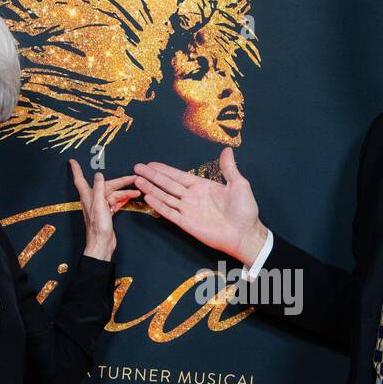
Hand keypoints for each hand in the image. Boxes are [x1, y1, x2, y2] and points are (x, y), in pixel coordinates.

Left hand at [69, 159, 138, 261]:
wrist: (102, 244)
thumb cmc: (97, 227)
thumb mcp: (99, 204)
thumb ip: (99, 188)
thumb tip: (99, 175)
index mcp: (88, 196)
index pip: (80, 179)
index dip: (76, 169)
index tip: (72, 161)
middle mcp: (93, 200)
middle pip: (107, 186)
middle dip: (121, 182)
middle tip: (133, 178)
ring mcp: (100, 207)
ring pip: (113, 195)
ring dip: (125, 193)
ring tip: (137, 191)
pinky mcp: (106, 214)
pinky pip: (115, 203)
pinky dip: (122, 200)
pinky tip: (130, 198)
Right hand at [134, 147, 267, 264]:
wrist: (245, 233)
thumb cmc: (244, 210)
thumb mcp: (239, 184)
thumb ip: (229, 168)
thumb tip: (227, 150)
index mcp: (202, 186)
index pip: (178, 176)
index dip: (164, 169)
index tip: (151, 164)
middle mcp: (192, 197)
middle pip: (167, 184)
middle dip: (152, 176)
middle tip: (137, 168)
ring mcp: (188, 210)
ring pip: (165, 196)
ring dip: (151, 188)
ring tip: (137, 180)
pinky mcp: (186, 223)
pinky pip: (169, 212)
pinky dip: (158, 205)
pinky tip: (147, 197)